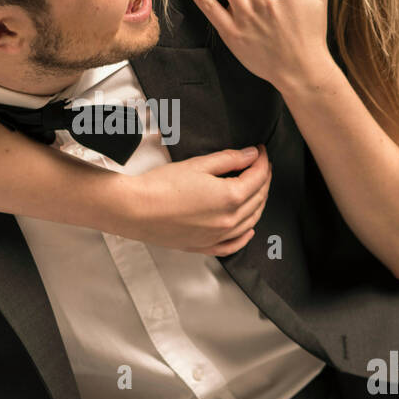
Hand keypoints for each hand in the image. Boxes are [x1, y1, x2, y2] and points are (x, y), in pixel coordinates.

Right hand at [117, 145, 270, 255]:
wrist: (135, 210)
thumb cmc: (161, 187)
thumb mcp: (198, 164)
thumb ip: (229, 159)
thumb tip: (251, 155)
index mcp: (230, 197)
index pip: (258, 177)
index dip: (262, 161)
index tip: (260, 152)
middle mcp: (229, 220)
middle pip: (258, 198)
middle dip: (263, 179)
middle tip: (259, 165)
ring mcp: (218, 236)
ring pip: (251, 220)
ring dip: (258, 202)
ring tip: (256, 188)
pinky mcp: (205, 246)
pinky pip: (233, 245)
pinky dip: (245, 236)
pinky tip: (249, 229)